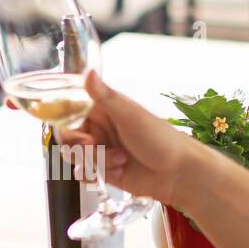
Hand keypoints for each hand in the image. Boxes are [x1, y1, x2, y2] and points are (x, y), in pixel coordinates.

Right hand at [57, 71, 203, 206]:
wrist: (179, 173)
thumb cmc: (160, 139)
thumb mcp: (130, 115)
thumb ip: (104, 96)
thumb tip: (88, 72)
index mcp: (103, 111)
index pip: (70, 116)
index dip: (69, 128)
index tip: (82, 136)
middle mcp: (101, 130)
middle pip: (70, 140)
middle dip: (81, 149)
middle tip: (95, 148)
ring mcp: (103, 151)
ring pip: (77, 160)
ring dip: (97, 163)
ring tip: (121, 160)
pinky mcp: (106, 171)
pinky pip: (86, 175)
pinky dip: (100, 175)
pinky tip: (120, 171)